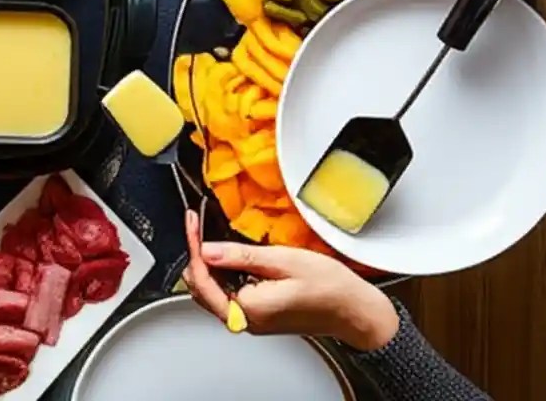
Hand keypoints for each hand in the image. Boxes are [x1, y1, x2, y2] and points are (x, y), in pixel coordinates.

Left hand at [181, 210, 398, 350]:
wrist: (354, 311)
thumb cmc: (330, 288)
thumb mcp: (283, 261)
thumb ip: (241, 256)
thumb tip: (207, 250)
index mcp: (248, 309)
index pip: (202, 278)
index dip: (193, 246)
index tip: (191, 223)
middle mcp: (245, 320)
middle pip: (201, 288)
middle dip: (196, 256)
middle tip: (196, 227)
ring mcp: (250, 321)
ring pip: (211, 293)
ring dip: (207, 265)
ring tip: (208, 237)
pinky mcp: (257, 317)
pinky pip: (227, 296)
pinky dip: (221, 275)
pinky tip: (227, 257)